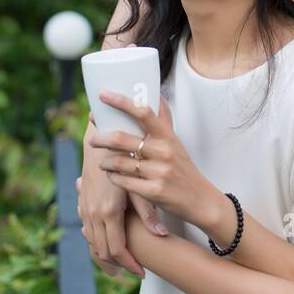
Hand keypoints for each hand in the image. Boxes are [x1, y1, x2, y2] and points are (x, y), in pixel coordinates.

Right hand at [77, 119, 166, 278]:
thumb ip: (148, 211)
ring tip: (123, 263)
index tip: (141, 273)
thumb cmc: (125, 161)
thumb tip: (161, 234)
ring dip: (105, 256)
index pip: (117, 250)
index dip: (129, 265)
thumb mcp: (139, 184)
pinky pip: (87, 231)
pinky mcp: (82, 203)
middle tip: (134, 271)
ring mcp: (85, 210)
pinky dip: (96, 242)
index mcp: (109, 212)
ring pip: (92, 243)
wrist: (99, 142)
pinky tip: (107, 243)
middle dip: (117, 266)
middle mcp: (93, 214)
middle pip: (102, 252)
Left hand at [88, 93, 228, 234]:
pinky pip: (123, 181)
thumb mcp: (175, 143)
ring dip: (105, 162)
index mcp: (167, 136)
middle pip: (121, 138)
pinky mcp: (154, 191)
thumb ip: (162, 121)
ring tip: (102, 162)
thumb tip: (155, 94)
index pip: (143, 111)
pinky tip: (112, 176)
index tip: (103, 94)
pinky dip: (113, 177)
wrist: (200, 199)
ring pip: (119, 162)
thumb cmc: (183, 168)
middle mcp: (164, 151)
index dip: (120, 101)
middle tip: (93, 140)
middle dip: (100, 138)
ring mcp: (159, 172)